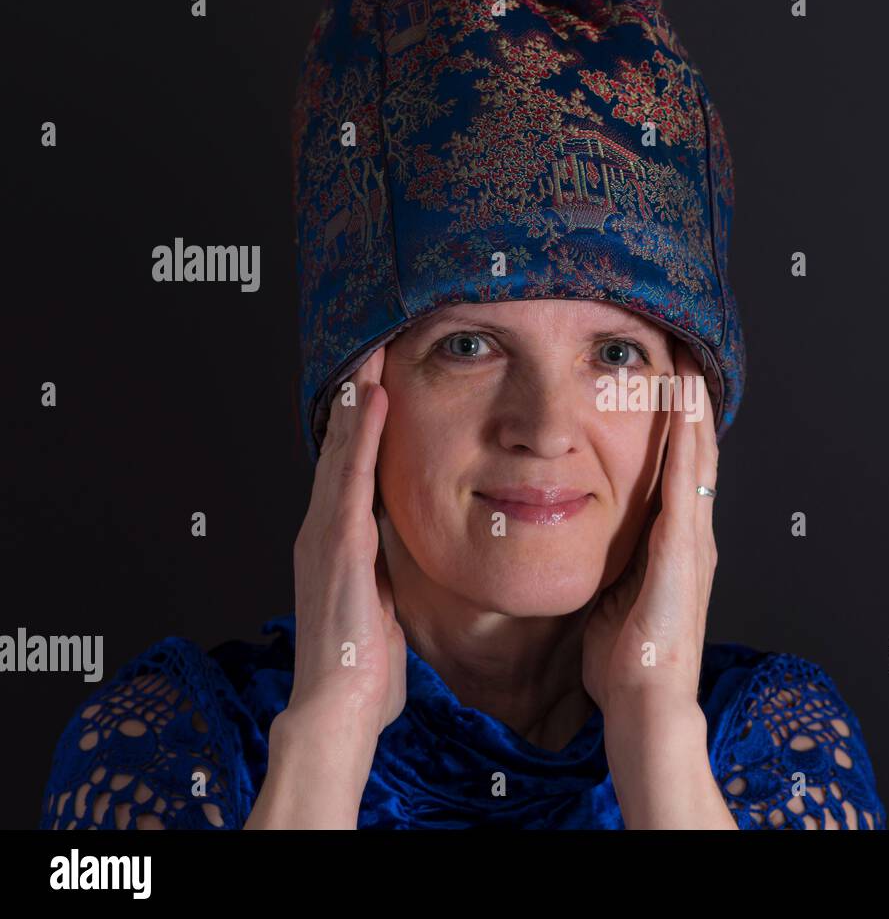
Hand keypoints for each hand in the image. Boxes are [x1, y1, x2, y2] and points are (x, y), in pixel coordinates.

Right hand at [288, 346, 406, 741]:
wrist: (340, 708)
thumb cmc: (363, 667)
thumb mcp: (379, 606)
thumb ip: (384, 573)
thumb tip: (399, 558)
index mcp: (336, 545)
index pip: (351, 470)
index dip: (361, 426)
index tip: (377, 383)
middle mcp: (323, 531)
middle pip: (340, 449)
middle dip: (354, 399)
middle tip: (370, 346)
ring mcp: (326, 535)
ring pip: (341, 451)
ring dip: (355, 400)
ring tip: (370, 353)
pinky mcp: (339, 545)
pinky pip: (352, 478)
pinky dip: (360, 435)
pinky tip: (372, 401)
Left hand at [582, 341, 719, 713]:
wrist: (644, 703)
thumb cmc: (622, 662)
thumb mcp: (611, 595)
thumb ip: (608, 561)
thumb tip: (579, 538)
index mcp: (673, 546)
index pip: (676, 470)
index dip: (674, 424)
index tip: (664, 381)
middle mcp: (691, 535)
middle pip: (695, 452)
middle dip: (690, 402)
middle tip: (684, 352)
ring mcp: (693, 539)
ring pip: (698, 455)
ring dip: (693, 405)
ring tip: (689, 360)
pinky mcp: (685, 548)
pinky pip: (688, 477)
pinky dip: (688, 435)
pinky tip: (684, 400)